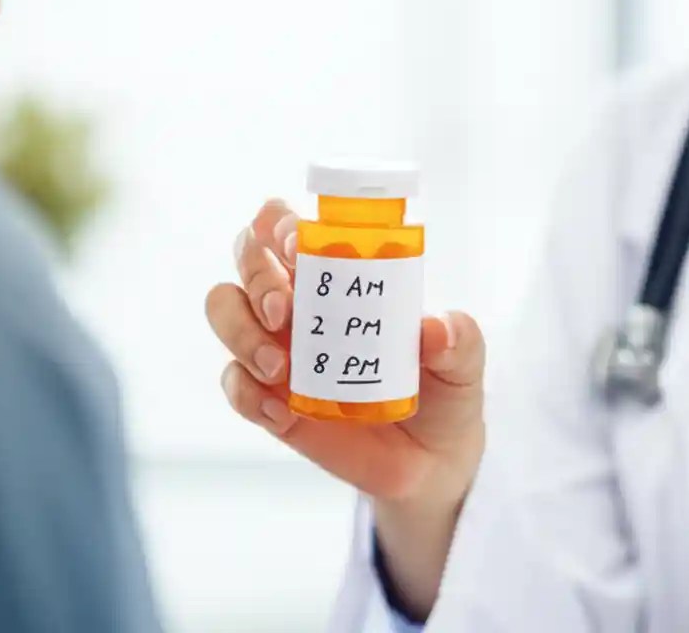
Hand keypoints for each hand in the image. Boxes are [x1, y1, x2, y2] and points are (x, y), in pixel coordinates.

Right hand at [206, 199, 486, 616]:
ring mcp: (278, 348)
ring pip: (224, 309)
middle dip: (256, 275)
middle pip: (247, 257)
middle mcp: (300, 303)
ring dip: (241, 332)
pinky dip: (246, 393)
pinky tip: (282, 414)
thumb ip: (459, 341)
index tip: (298, 247)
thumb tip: (434, 328)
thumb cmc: (444, 392)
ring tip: (279, 369)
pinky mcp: (268, 398)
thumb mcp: (464, 364)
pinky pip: (233, 383)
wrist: (431, 463)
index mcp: (341, 277)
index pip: (289, 226)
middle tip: (285, 311)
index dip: (280, 224)